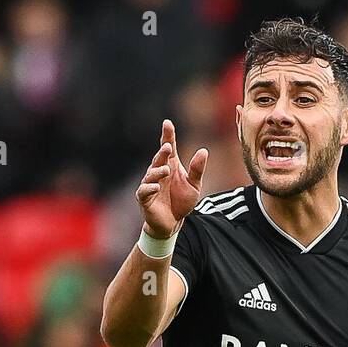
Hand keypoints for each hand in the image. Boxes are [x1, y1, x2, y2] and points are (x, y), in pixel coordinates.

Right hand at [135, 119, 207, 238]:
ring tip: (166, 170)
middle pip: (159, 158)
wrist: (173, 223)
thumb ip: (197, 169)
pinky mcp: (144, 198)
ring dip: (157, 171)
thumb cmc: (182, 202)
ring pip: (150, 174)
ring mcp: (150, 185)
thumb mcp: (194, 185)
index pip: (168, 146)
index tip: (167, 123)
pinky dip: (149, 188)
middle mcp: (158, 172)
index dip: (167, 135)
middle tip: (168, 147)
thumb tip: (204, 150)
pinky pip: (144, 191)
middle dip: (162, 152)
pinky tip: (155, 186)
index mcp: (170, 166)